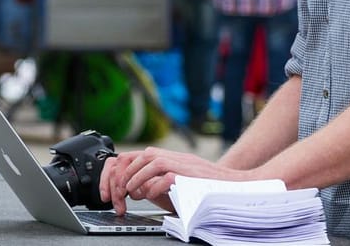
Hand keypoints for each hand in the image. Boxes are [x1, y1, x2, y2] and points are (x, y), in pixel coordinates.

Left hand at [98, 147, 253, 215]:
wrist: (233, 186)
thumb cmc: (206, 187)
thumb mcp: (179, 181)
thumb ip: (160, 180)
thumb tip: (139, 189)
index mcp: (170, 158)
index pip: (140, 155)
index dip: (123, 168)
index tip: (116, 185)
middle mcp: (175, 157)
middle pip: (142, 155)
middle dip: (126, 173)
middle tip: (121, 190)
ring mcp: (182, 164)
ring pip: (151, 161)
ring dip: (137, 176)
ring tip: (131, 191)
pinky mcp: (189, 176)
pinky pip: (166, 177)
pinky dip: (154, 186)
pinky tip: (150, 195)